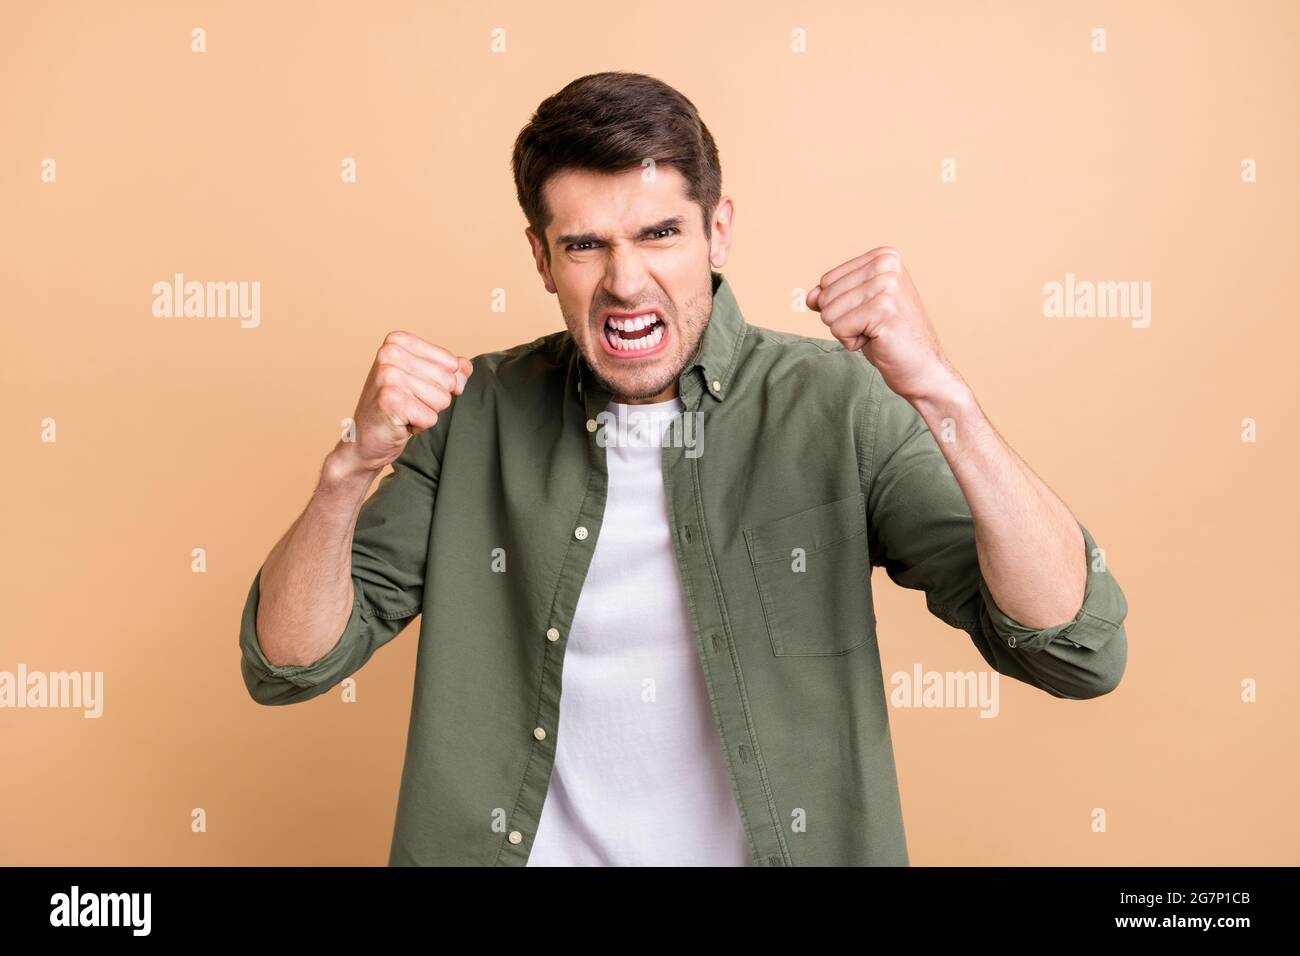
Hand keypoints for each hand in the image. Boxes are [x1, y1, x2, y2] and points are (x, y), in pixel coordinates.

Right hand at [333, 330, 472, 475]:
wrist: (364, 440)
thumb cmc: (396, 407)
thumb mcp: (424, 380)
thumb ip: (450, 369)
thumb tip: (465, 367)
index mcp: (398, 341)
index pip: (452, 363)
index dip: (441, 384)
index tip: (415, 389)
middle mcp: (390, 353)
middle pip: (449, 381)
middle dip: (435, 400)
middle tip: (408, 403)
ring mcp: (388, 376)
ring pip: (443, 399)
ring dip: (427, 412)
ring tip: (404, 412)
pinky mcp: (390, 400)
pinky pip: (431, 417)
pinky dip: (419, 426)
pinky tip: (399, 423)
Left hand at [806, 247, 957, 402]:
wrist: (922, 368)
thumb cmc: (889, 338)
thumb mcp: (856, 310)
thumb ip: (831, 297)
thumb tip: (809, 296)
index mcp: (883, 256)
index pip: (827, 281)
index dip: (841, 306)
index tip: (871, 314)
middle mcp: (887, 264)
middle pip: (826, 295)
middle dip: (843, 319)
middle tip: (874, 326)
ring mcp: (887, 285)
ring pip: (829, 313)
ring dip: (848, 331)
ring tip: (877, 333)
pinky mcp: (884, 310)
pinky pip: (838, 329)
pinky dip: (852, 342)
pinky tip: (878, 340)